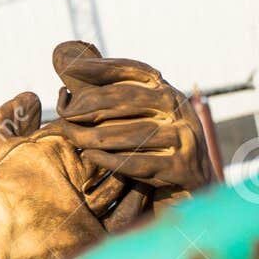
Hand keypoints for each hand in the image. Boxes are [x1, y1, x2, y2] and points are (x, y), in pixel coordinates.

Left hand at [46, 40, 212, 201]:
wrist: (194, 191)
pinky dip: (111, 160)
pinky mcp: (183, 167)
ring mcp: (185, 137)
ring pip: (131, 133)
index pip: (133, 71)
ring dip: (95, 136)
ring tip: (71, 137)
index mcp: (167, 92)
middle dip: (90, 105)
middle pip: (127, 99)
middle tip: (64, 113)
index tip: (69, 67)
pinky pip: (140, 162)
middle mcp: (179, 109)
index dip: (101, 67)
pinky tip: (90, 156)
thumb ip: (113, 98)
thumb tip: (68, 69)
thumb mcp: (141, 119)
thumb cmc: (155, 152)